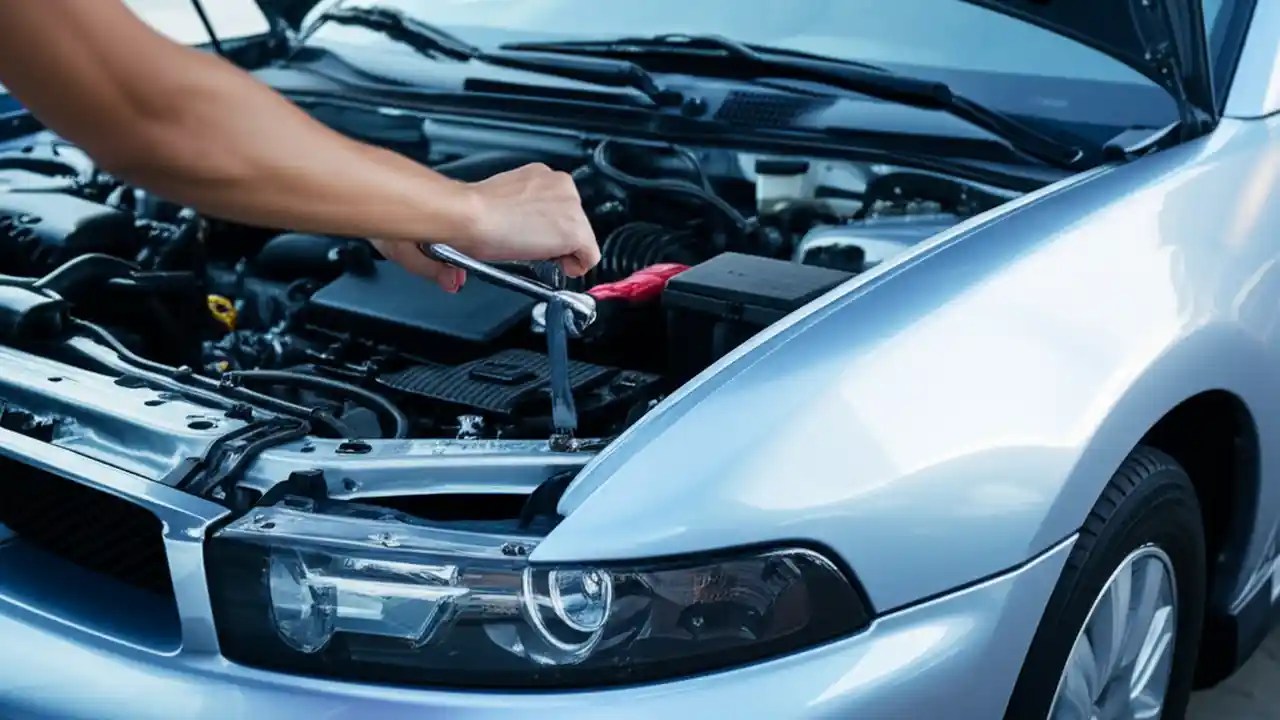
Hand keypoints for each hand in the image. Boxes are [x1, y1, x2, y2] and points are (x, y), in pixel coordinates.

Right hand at [372, 163, 598, 291]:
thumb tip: (453, 279)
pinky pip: (589, 255)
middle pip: (572, 221)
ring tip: (536, 258)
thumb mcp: (475, 215)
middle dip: (554, 240)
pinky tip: (557, 268)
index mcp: (536, 176)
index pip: (555, 207)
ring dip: (562, 252)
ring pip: (581, 237)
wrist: (465, 215)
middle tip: (530, 252)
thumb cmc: (461, 213)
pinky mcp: (575, 230)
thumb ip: (472, 241)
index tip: (527, 240)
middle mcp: (558, 184)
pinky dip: (577, 266)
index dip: (543, 229)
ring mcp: (570, 207)